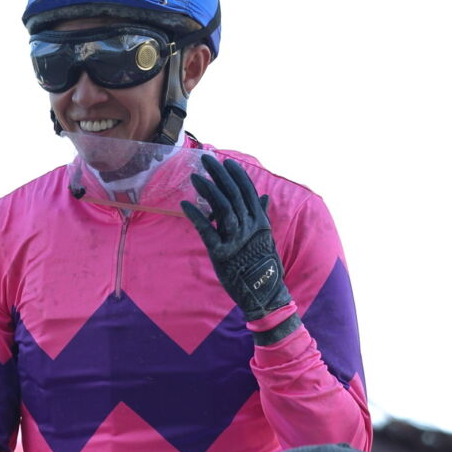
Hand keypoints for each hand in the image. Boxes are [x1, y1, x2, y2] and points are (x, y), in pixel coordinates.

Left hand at [180, 155, 293, 323]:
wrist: (263, 293)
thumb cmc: (263, 265)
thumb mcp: (266, 237)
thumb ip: (262, 214)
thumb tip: (264, 196)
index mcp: (259, 222)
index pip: (247, 192)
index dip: (236, 176)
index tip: (226, 163)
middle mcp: (249, 228)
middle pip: (233, 195)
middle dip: (219, 175)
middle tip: (206, 159)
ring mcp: (235, 240)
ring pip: (222, 209)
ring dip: (208, 191)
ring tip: (195, 176)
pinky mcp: (221, 254)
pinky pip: (207, 232)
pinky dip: (196, 216)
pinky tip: (185, 205)